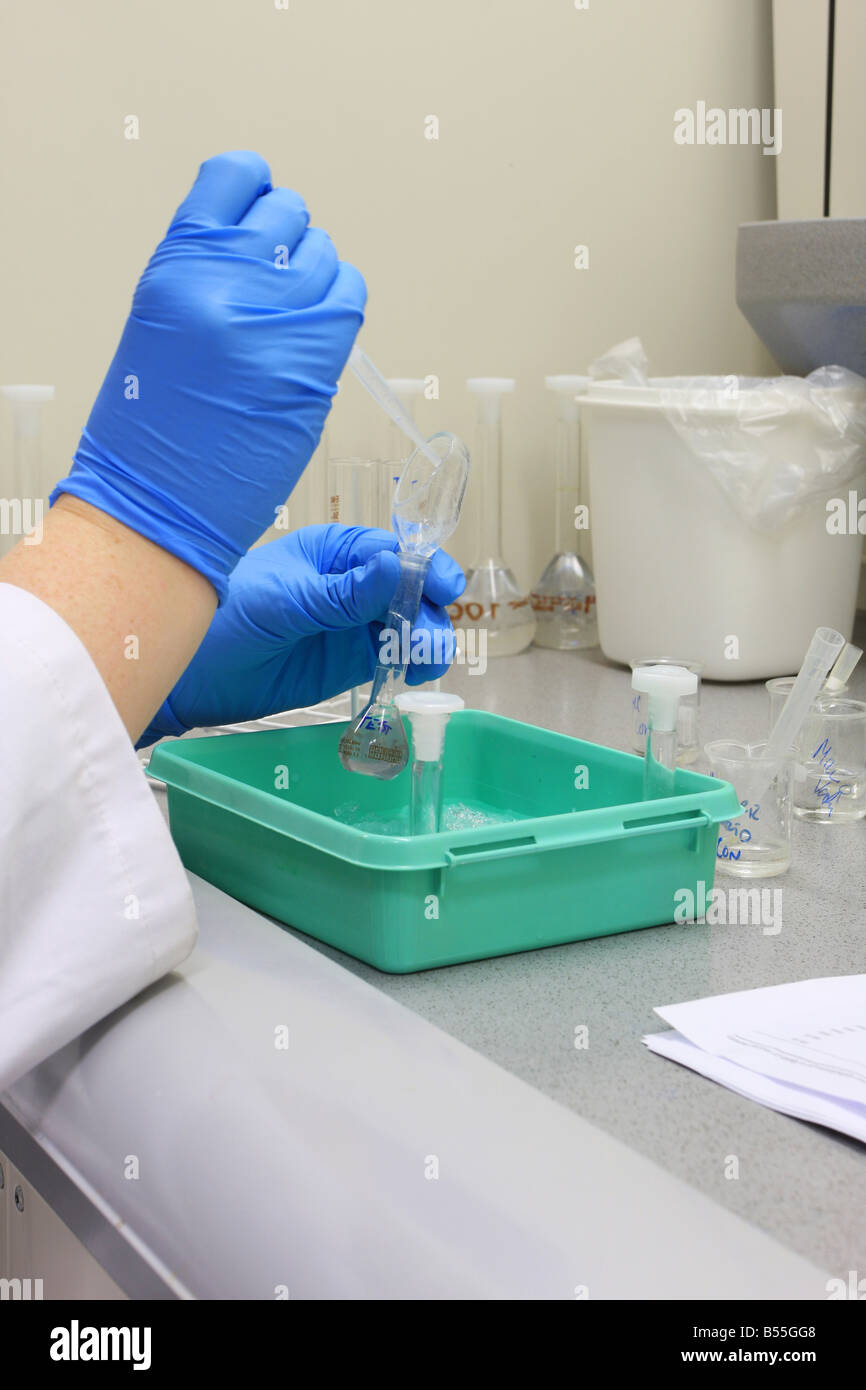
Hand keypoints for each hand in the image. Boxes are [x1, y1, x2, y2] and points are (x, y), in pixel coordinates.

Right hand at [51, 151, 365, 600]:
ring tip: (291, 325)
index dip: (257, 194)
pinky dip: (341, 306)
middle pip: (289, 214)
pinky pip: (350, 295)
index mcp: (177, 263)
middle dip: (288, 246)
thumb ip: (207, 273)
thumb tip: (261, 245)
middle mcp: (226, 279)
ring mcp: (274, 318)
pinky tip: (317, 336)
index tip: (259, 216)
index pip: (236, 177)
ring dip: (317, 280)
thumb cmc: (154, 430)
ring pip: (325, 253)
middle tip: (274, 292)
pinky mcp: (313, 359)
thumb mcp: (162, 323)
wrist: (158, 503)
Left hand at [137, 526, 464, 743]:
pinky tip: (417, 672)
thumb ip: (343, 593)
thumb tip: (397, 567)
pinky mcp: (352, 659)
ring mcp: (354, 622)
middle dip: (427, 611)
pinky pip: (395, 655)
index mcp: (334, 550)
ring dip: (426, 638)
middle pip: (410, 590)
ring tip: (426, 661)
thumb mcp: (286, 603)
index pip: (392, 552)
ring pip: (409, 624)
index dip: (424, 568)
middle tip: (428, 640)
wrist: (195, 678)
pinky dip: (413, 662)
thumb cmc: (227, 622)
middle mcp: (351, 582)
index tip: (445, 588)